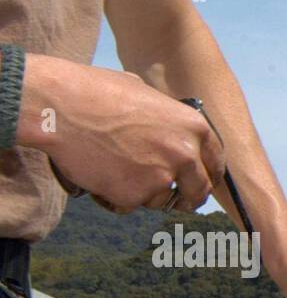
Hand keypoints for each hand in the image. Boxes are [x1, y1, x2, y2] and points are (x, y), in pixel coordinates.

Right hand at [17, 54, 223, 212]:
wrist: (59, 107)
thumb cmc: (95, 93)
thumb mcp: (145, 94)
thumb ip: (167, 120)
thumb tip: (173, 132)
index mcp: (193, 127)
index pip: (216, 162)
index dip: (209, 174)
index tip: (203, 181)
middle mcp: (184, 155)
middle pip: (198, 191)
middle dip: (188, 197)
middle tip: (178, 198)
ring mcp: (160, 178)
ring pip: (161, 199)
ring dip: (144, 192)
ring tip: (116, 166)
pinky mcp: (134, 195)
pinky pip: (130, 205)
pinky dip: (117, 196)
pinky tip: (101, 174)